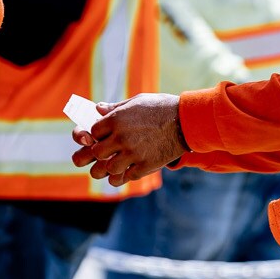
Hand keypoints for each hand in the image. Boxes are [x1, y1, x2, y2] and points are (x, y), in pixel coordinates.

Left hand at [70, 93, 185, 186]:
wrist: (186, 121)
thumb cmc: (161, 108)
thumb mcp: (137, 101)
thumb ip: (115, 108)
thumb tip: (97, 109)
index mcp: (117, 119)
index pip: (93, 132)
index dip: (95, 135)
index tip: (101, 137)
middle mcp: (122, 137)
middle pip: (97, 153)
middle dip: (96, 154)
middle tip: (99, 155)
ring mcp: (133, 153)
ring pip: (109, 169)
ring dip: (109, 168)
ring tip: (112, 166)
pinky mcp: (146, 165)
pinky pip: (127, 176)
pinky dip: (124, 176)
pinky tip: (125, 172)